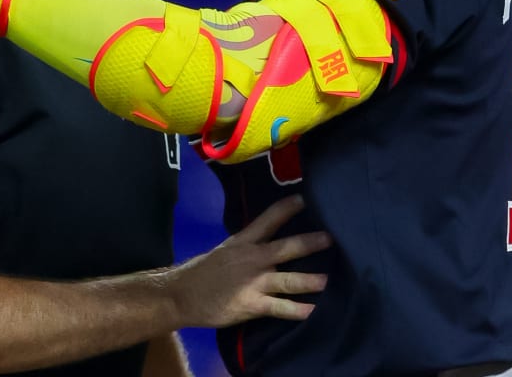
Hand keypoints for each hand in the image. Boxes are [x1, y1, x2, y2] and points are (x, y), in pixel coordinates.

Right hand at [163, 195, 330, 326]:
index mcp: (243, 242)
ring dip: (309, 280)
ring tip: (328, 280)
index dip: (285, 209)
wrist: (181, 295)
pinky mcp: (252, 304)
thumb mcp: (225, 250)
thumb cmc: (203, 273)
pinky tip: (312, 311)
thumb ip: (247, 246)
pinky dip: (297, 310)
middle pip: (285, 248)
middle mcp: (252, 259)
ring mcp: (253, 282)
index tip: (303, 200)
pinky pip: (279, 307)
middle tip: (329, 238)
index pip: (267, 220)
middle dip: (308, 243)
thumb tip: (267, 241)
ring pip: (288, 280)